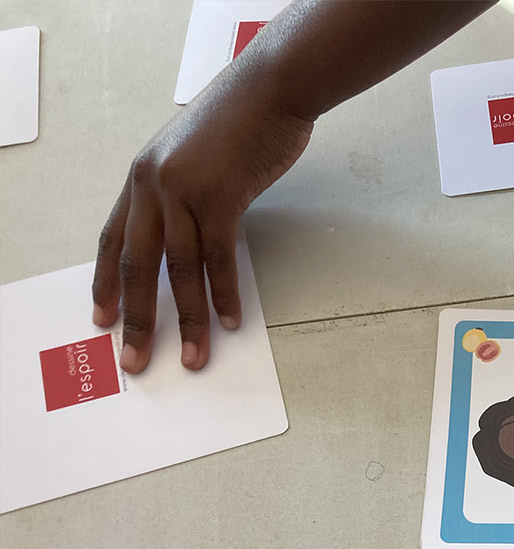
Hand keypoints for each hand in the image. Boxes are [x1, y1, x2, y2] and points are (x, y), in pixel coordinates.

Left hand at [92, 65, 312, 372]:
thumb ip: (186, 193)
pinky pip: (218, 257)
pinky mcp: (220, 195)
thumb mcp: (196, 156)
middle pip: (137, 264)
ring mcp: (183, 189)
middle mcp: (153, 184)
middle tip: (136, 358)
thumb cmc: (241, 119)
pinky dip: (224, 293)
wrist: (271, 89)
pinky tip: (229, 321)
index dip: (107, 283)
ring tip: (194, 355)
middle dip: (137, 318)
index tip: (104, 319)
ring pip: (177, 269)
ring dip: (188, 318)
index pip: (114, 239)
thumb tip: (195, 233)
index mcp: (143, 176)